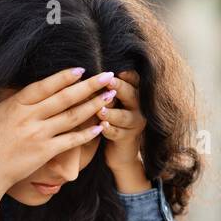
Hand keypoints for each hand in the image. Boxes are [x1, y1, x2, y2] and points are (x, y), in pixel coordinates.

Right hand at [0, 67, 113, 195]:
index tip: (82, 69)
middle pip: (65, 98)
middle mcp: (29, 116)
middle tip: (108, 76)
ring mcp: (38, 134)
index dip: (64, 77)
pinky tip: (100, 126)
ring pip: (72, 116)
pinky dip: (87, 133)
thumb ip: (0, 92)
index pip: (45, 86)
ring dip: (94, 105)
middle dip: (89, 85)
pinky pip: (71, 140)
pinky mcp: (45, 151)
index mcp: (17, 103)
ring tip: (110, 96)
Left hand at [97, 69, 150, 191]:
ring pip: (124, 116)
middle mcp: (138, 107)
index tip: (117, 69)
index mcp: (133, 94)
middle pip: (131, 95)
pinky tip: (102, 127)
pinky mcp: (128, 139)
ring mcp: (135, 124)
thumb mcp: (109, 101)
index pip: (134, 80)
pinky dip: (110, 130)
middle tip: (108, 82)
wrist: (118, 151)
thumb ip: (103, 88)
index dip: (128, 74)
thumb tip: (82, 72)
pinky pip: (119, 134)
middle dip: (120, 88)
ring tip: (101, 110)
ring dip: (112, 112)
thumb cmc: (110, 118)